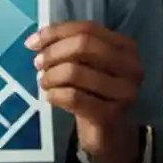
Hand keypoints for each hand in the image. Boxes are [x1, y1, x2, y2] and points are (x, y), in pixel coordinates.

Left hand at [27, 21, 144, 162]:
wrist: (110, 134)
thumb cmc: (94, 92)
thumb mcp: (85, 64)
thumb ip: (67, 46)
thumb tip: (34, 40)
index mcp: (125, 47)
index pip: (87, 28)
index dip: (56, 32)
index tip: (32, 43)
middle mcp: (131, 66)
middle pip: (83, 45)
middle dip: (53, 52)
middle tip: (37, 63)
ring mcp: (124, 92)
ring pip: (76, 71)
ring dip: (51, 76)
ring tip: (44, 82)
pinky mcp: (111, 115)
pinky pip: (73, 97)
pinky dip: (55, 94)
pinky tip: (51, 97)